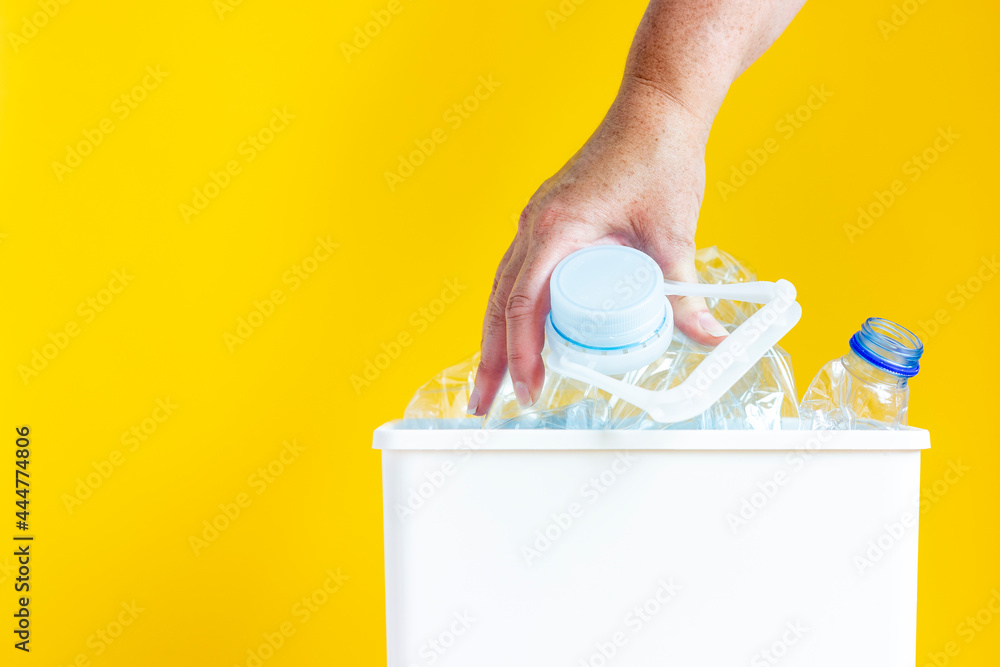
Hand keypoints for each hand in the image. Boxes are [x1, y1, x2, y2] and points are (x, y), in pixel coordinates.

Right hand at [467, 81, 728, 415]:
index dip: (521, 354)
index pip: (525, 304)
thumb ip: (686, 291)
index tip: (528, 391)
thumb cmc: (660, 157)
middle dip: (490, 358)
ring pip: (502, 291)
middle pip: (499, 304)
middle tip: (485, 405)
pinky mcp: (546, 221)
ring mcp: (535, 222)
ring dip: (495, 337)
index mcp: (556, 228)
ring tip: (493, 382)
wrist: (656, 109)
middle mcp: (534, 225)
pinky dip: (511, 311)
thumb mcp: (674, 234)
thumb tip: (708, 338)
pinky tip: (517, 336)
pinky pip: (517, 274)